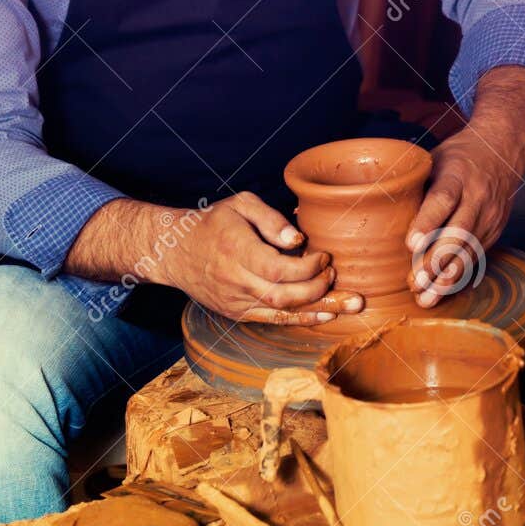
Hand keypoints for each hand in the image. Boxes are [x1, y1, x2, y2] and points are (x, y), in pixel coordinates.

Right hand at [162, 191, 364, 325]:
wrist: (176, 251)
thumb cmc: (212, 222)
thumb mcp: (240, 205)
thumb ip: (271, 219)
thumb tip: (299, 240)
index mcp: (237, 250)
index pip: (279, 268)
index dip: (308, 267)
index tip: (324, 256)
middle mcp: (236, 280)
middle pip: (285, 295)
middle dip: (320, 290)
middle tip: (338, 277)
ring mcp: (236, 301)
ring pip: (282, 312)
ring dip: (318, 310)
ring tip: (349, 306)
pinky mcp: (237, 313)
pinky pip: (272, 320)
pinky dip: (299, 320)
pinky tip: (324, 316)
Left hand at [405, 66, 524, 308]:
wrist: (503, 149)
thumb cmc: (458, 155)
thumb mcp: (435, 158)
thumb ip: (415, 183)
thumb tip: (379, 208)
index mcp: (457, 174)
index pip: (443, 199)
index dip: (427, 222)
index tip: (410, 243)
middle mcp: (477, 197)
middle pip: (458, 232)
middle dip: (436, 261)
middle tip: (414, 282)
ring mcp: (489, 215)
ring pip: (469, 250)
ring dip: (447, 277)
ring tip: (426, 297)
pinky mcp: (495, 230)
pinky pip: (476, 256)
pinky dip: (459, 275)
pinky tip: (442, 291)